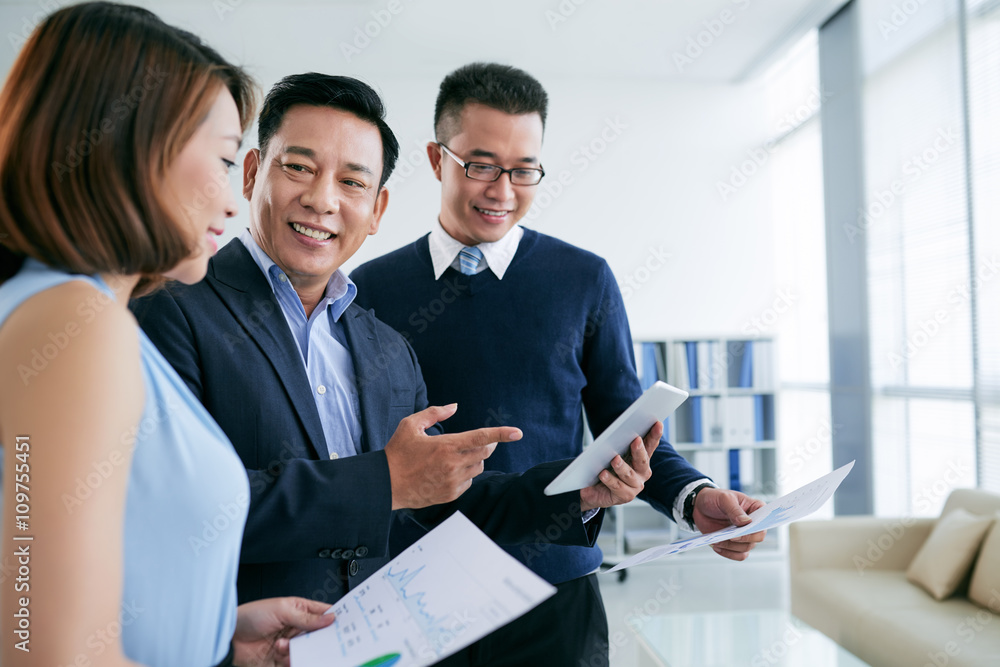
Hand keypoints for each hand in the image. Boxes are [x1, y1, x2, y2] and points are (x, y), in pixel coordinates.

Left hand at [232, 597, 333, 666]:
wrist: (228, 637)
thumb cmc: (250, 616)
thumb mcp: (281, 610)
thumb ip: (307, 616)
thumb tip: (329, 618)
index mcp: (299, 611)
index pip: (323, 614)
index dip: (334, 619)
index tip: (342, 625)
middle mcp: (296, 629)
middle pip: (318, 637)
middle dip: (317, 640)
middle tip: (315, 641)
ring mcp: (289, 646)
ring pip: (307, 652)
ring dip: (297, 651)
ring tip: (283, 646)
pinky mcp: (281, 661)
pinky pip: (294, 663)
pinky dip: (290, 661)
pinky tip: (279, 654)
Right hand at [384, 404, 522, 509]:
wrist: (385, 484)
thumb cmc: (397, 453)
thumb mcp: (411, 425)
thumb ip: (435, 413)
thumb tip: (454, 407)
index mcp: (446, 446)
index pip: (481, 438)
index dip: (502, 434)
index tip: (518, 433)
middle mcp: (453, 465)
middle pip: (485, 453)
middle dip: (487, 444)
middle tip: (482, 440)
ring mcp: (453, 481)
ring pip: (478, 468)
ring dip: (475, 459)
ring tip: (456, 455)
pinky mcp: (450, 494)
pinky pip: (468, 481)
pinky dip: (465, 474)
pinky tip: (449, 470)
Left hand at [580, 421, 661, 511]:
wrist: (594, 489)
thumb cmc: (605, 466)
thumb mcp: (611, 453)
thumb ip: (618, 444)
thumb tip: (617, 430)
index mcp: (642, 459)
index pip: (650, 445)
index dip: (655, 435)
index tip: (658, 423)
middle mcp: (642, 473)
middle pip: (642, 460)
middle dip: (639, 450)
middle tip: (636, 440)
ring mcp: (635, 486)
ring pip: (629, 474)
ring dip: (622, 466)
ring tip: (614, 459)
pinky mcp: (625, 496)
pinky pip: (617, 486)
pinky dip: (610, 479)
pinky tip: (603, 473)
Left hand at [692, 488, 766, 560]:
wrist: (699, 506)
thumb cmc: (714, 498)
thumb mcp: (724, 498)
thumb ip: (734, 509)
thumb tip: (746, 522)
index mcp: (756, 508)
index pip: (765, 520)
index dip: (759, 526)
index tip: (745, 528)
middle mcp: (754, 524)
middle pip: (757, 537)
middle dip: (743, 539)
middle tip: (729, 536)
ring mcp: (745, 535)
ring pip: (746, 548)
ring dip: (731, 547)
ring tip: (717, 541)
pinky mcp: (735, 544)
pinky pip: (739, 555)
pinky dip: (728, 554)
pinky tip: (717, 547)